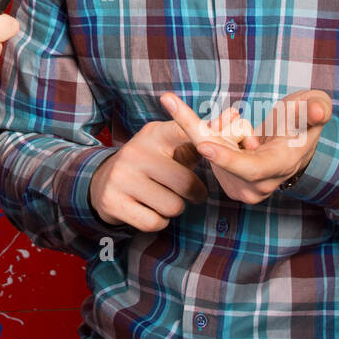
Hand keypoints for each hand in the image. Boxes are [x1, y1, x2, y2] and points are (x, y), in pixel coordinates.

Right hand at [87, 94, 209, 231]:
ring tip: (163, 197)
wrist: (103, 181)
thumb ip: (203, 135)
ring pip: (173, 206)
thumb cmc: (152, 162)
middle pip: (187, 183)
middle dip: (193, 193)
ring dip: (175, 208)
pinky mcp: (113, 201)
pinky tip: (148, 208)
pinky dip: (158, 220)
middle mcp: (135, 152)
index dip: (201, 136)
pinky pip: (155, 222)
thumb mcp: (171, 144)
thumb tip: (236, 116)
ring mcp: (121, 177)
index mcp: (154, 134)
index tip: (213, 135)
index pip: (183, 132)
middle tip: (187, 191)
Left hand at [162, 91, 332, 204]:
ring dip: (217, 126)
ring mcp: (238, 184)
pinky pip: (204, 146)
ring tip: (238, 117)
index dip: (226, 157)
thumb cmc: (303, 119)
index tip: (202, 144)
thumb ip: (316, 109)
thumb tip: (318, 110)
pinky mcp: (224, 178)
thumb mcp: (314, 107)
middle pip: (215, 153)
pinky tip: (230, 128)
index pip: (249, 168)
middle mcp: (256, 183)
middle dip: (199, 125)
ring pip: (208, 145)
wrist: (291, 140)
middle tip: (166, 98)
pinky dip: (211, 131)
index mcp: (278, 167)